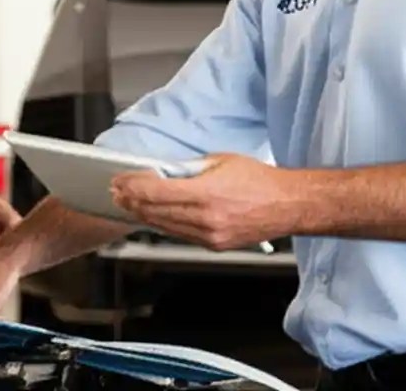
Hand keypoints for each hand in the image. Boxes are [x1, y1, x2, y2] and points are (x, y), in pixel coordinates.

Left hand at [110, 153, 295, 250]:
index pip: (155, 193)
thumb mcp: (220, 161)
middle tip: (116, 193)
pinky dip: (163, 225)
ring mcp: (210, 235)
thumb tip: (162, 171)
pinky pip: (180, 235)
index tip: (119, 181)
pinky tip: (153, 217)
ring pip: (164, 227)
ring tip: (128, 204)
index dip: (132, 187)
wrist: (288, 205)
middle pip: (155, 212)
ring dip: (143, 215)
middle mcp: (206, 218)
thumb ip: (189, 168)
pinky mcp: (215, 245)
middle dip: (131, 202)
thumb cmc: (260, 180)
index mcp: (206, 193)